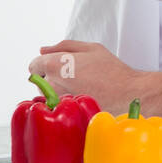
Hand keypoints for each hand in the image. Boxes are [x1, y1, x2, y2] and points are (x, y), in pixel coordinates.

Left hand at [28, 39, 161, 118]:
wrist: (128, 95)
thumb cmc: (111, 70)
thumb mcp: (91, 48)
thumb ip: (63, 46)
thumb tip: (43, 50)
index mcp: (55, 65)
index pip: (33, 66)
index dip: (46, 64)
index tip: (60, 67)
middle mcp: (52, 85)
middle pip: (40, 81)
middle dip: (53, 78)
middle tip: (76, 77)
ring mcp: (57, 103)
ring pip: (48, 96)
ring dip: (58, 92)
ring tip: (82, 89)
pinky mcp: (63, 116)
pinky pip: (57, 109)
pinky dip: (65, 105)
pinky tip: (82, 101)